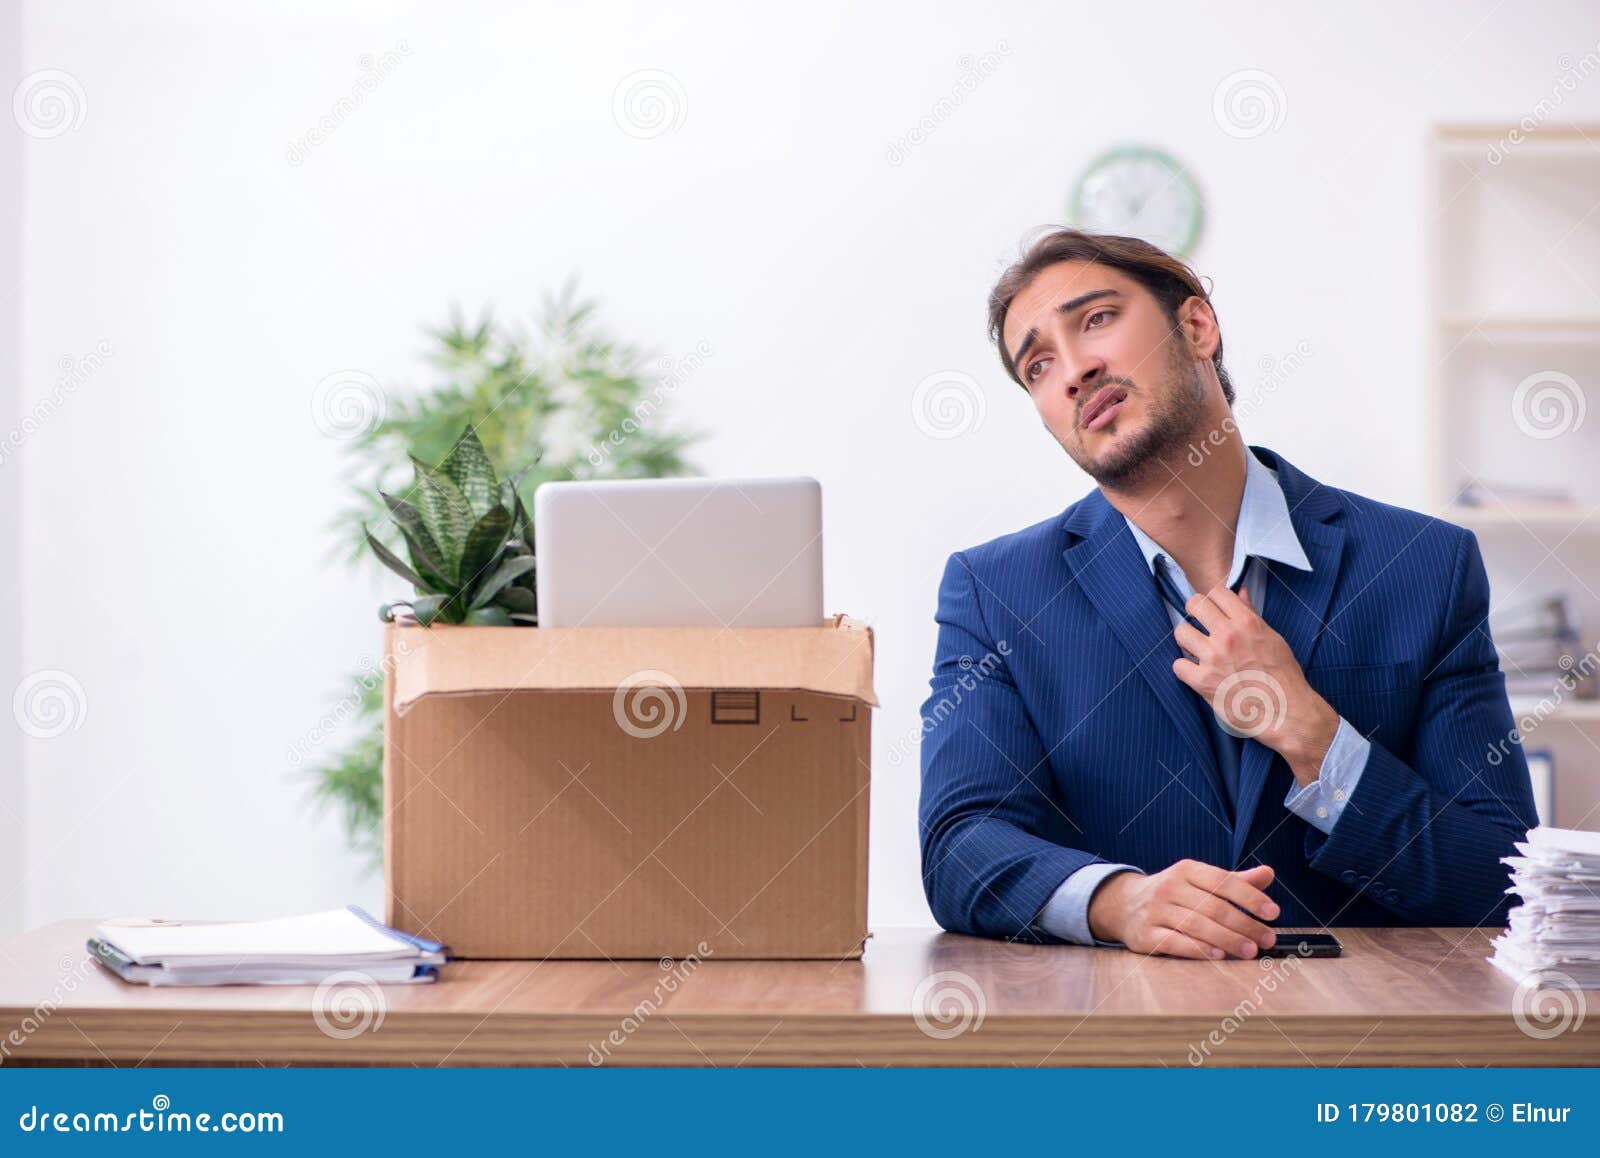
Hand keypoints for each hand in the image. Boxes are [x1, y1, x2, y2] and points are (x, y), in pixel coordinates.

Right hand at [1087, 859, 1279, 958]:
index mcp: (1186, 870)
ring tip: (1250, 950)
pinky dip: (1197, 949)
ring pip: (1196, 925)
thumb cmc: (1173, 893)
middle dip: (1244, 924)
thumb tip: (1268, 873)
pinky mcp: (1145, 934)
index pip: (1222, 881)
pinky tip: (1218, 954)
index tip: (1273, 912)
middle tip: (1266, 939)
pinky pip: (1174, 941)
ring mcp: (1155, 911)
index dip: (1250, 896)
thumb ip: (1234, 881)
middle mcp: (1169, 887)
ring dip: (1227, 939)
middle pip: (1213, 906)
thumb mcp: (1200, 881)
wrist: (1124, 904)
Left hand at [1170, 583, 1337, 782]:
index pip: (1216, 592)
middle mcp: (1227, 636)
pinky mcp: (1202, 681)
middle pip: (1194, 604)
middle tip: (1200, 626)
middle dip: (1195, 613)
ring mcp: (1213, 658)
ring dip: (1187, 641)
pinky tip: (1197, 673)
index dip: (1212, 599)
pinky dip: (1185, 669)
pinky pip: (1177, 665)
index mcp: (1247, 622)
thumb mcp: (1272, 638)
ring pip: (1180, 632)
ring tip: (1198, 651)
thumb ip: (1251, 614)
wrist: (1286, 712)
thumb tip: (1240, 592)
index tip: (1213, 609)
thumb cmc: (1283, 675)